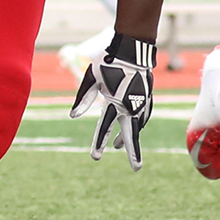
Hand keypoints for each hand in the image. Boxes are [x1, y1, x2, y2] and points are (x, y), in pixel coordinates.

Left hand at [71, 33, 156, 169]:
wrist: (132, 50)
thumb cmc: (107, 63)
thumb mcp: (91, 79)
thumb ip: (83, 98)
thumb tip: (73, 116)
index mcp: (114, 102)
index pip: (105, 127)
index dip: (99, 143)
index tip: (95, 157)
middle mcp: (130, 106)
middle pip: (131, 134)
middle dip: (133, 153)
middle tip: (136, 169)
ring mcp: (141, 103)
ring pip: (137, 127)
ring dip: (128, 139)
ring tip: (118, 148)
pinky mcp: (147, 99)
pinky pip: (142, 117)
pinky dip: (136, 125)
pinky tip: (131, 129)